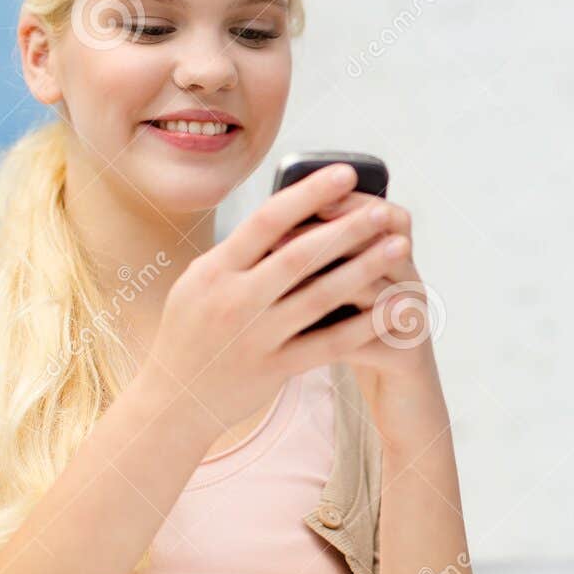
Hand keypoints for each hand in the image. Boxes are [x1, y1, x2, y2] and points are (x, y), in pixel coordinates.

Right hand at [132, 163, 410, 436]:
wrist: (174, 401)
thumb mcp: (199, 282)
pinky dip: (363, 324)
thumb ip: (239, 251)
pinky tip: (392, 307)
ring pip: (320, 297)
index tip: (345, 173)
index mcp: (214, 270)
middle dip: (347, 229)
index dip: (308, 194)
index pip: (266, 220)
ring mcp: (256, 337)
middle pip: (300, 256)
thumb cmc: (192, 329)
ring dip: (364, 269)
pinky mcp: (275, 369)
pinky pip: (328, 343)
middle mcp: (234, 300)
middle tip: (384, 210)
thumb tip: (288, 210)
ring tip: (399, 247)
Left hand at [306, 190, 448, 441]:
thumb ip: (328, 268)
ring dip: (332, 281)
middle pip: (384, 243)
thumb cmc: (366, 344)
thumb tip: (274, 232)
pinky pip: (372, 340)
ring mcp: (414, 320)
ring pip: (378, 288)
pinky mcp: (408, 358)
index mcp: (397, 265)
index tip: (299, 199)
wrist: (407, 403)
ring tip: (288, 281)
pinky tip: (299, 336)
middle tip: (282, 237)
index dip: (347, 203)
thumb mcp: (349, 300)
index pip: (386, 215)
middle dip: (332, 235)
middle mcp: (411, 285)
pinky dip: (337, 334)